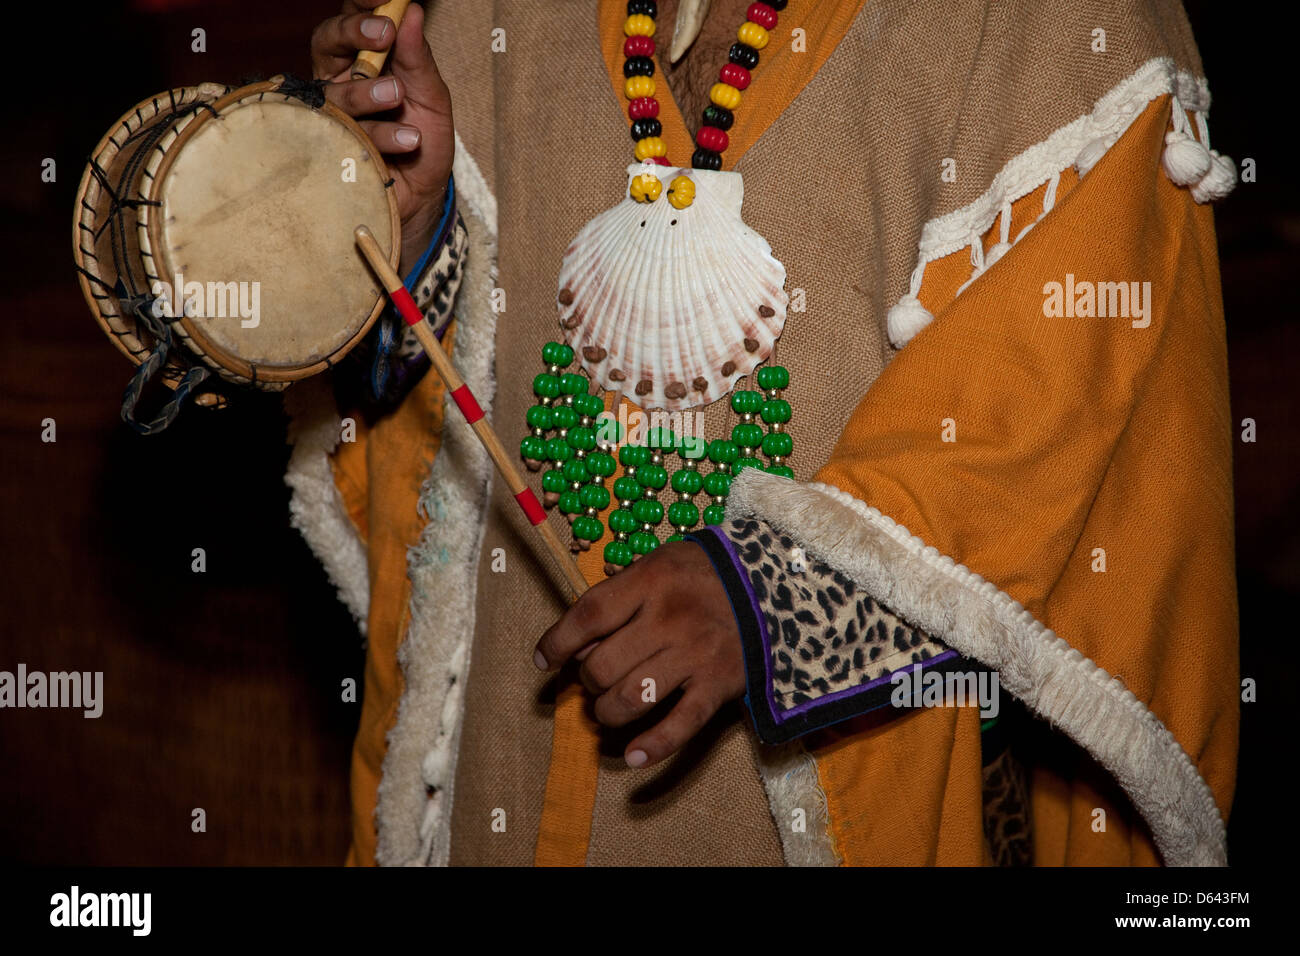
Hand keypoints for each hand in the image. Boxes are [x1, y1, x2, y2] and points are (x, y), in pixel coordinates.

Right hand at [311, 1, 454, 273]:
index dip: (362, 4)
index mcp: (363, 60)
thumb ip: (419, 59)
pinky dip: (380, 137)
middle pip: (327, 42)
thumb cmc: (424, 142)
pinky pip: (343, 137)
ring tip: (399, 97)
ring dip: (368, 93)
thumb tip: (413, 11)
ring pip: (333, 92)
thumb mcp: (432, 99)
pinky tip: (408, 141)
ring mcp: (329, 117)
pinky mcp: (329, 152)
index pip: (353, 19)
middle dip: (353, 33)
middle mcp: (338, 82)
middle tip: (384, 33)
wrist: (422, 201)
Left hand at [534, 541, 746, 767]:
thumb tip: (578, 642)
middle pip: (602, 665)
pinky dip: (654, 746)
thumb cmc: (704, 575)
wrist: (774, 587)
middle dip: (587, 679)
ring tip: (607, 709)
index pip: (588, 616)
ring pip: (630, 698)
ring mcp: (695, 654)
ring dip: (607, 712)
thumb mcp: (660, 563)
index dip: (557, 642)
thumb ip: (620, 594)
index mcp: (651, 580)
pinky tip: (634, 757)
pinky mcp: (718, 685)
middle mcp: (670, 618)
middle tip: (594, 678)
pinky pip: (681, 725)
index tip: (543, 659)